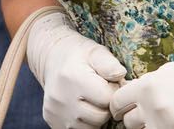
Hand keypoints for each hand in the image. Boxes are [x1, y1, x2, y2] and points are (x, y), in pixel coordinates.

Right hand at [24, 8, 126, 128]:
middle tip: (101, 92)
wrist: (51, 58)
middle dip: (105, 106)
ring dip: (95, 116)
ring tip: (91, 99)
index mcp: (74, 78)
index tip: (109, 83)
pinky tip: (81, 106)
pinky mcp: (52, 121)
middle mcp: (62, 98)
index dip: (113, 91)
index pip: (108, 98)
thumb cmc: (78, 54)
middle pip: (100, 116)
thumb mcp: (95, 51)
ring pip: (90, 127)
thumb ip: (110, 64)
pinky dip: (84, 122)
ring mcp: (56, 112)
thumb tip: (122, 76)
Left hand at [110, 52, 173, 128]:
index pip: (117, 104)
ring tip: (167, 119)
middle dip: (139, 120)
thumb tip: (128, 99)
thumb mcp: (168, 73)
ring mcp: (167, 125)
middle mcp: (154, 107)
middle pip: (130, 123)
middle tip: (153, 115)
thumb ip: (146, 86)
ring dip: (152, 127)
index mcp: (148, 86)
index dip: (120, 108)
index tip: (123, 111)